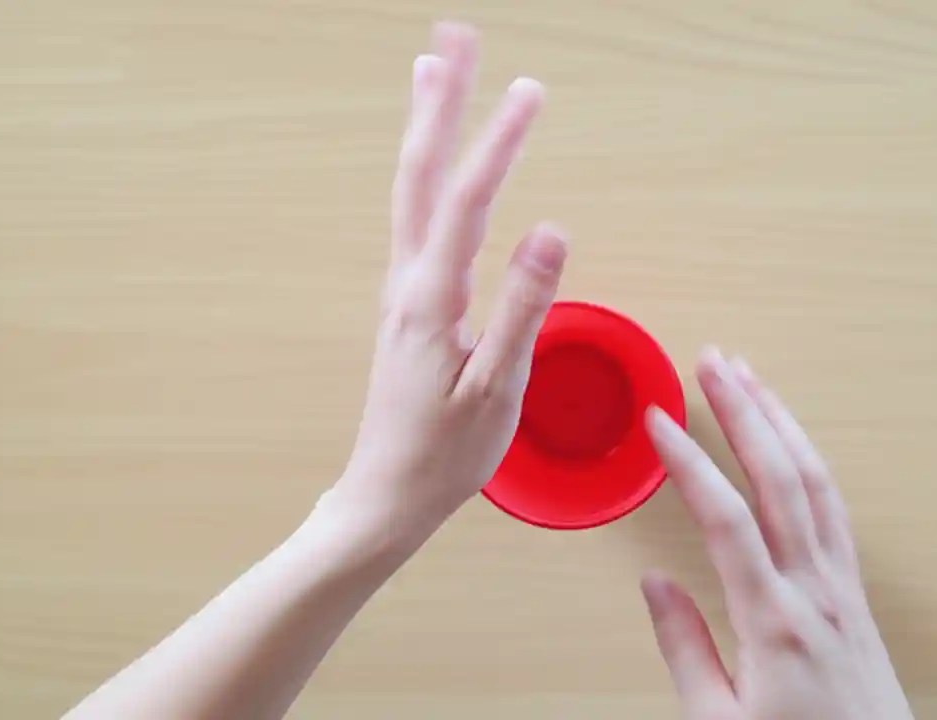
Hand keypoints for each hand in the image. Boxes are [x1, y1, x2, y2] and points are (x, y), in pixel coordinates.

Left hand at [324, 23, 566, 534]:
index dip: (499, 143)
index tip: (529, 90)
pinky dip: (424, 172)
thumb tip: (551, 229)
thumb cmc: (445, 454)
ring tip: (435, 71)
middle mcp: (407, 281)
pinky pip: (414, 217)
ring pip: (412, 190)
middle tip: (457, 37)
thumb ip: (522, 308)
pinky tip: (432, 163)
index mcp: (430, 299)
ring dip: (426, 126)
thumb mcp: (497, 390)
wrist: (386, 496)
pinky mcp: (408, 303)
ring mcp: (403, 289)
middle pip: (421, 173)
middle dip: (442, 103)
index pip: (468, 203)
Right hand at [641, 349, 911, 719]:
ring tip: (752, 379)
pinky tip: (794, 445)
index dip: (690, 462)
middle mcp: (816, 591)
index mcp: (774, 622)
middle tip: (714, 361)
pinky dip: (810, 462)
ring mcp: (843, 588)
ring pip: (816, 483)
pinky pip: (835, 509)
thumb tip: (656, 583)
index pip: (726, 519)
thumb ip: (684, 647)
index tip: (659, 420)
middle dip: (745, 411)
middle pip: (781, 478)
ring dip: (782, 423)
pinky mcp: (855, 595)